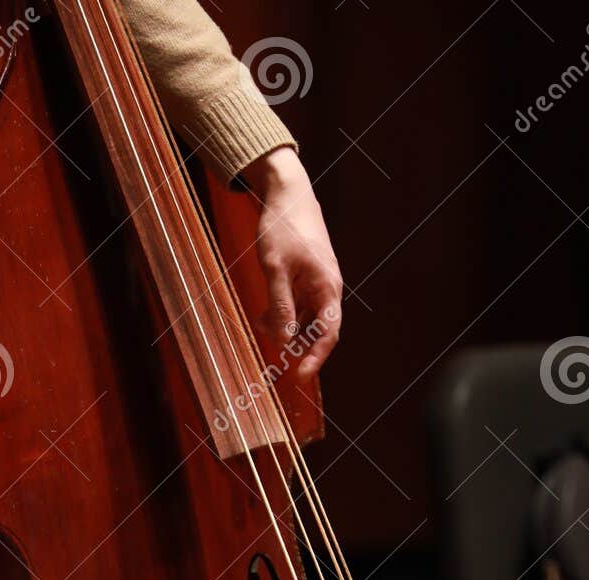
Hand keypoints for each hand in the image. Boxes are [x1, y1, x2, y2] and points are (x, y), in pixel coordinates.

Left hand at [241, 146, 342, 381]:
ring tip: (260, 327)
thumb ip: (280, 306)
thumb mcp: (275, 269)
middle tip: (275, 360)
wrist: (286, 192)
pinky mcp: (306, 277)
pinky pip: (297, 305)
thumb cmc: (282, 226)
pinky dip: (282, 314)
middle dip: (297, 346)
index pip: (329, 334)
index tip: (299, 378)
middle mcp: (327, 287)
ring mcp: (317, 282)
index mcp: (327, 286)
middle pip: (317, 330)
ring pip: (305, 319)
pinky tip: (262, 316)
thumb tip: (284, 341)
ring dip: (285, 329)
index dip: (315, 359)